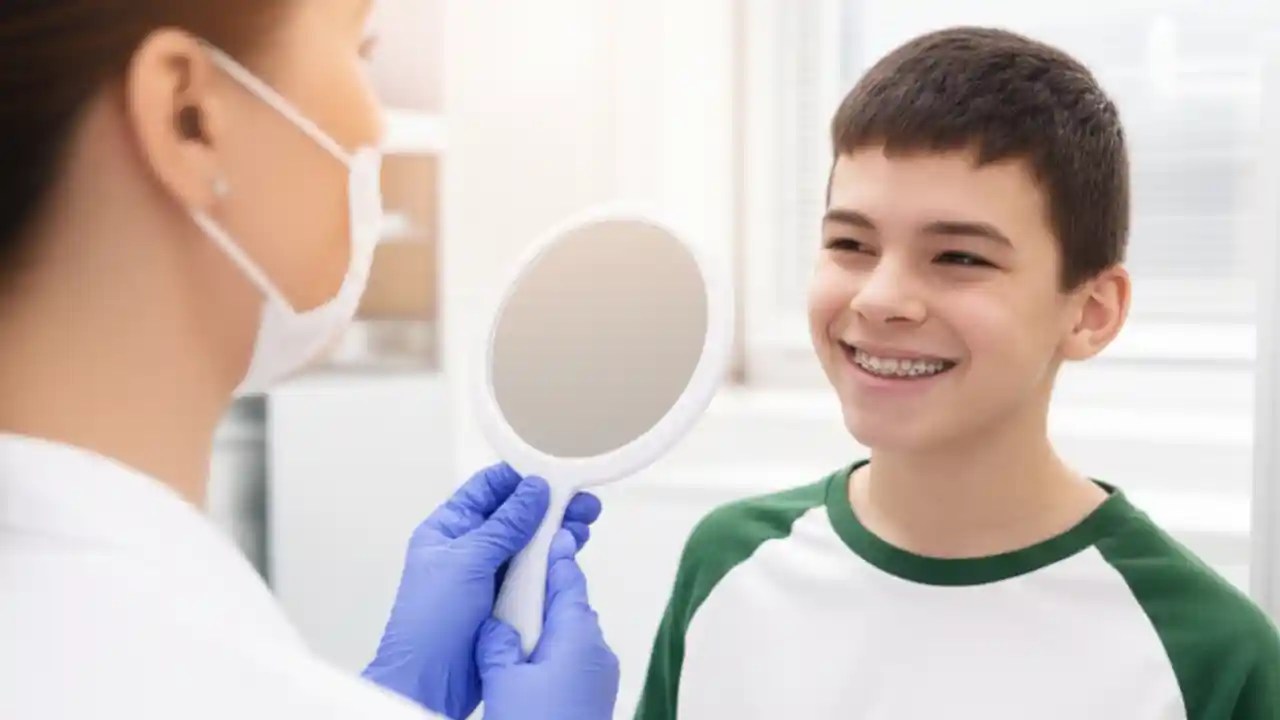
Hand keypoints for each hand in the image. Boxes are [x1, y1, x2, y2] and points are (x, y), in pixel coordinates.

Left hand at [362, 463, 602, 719]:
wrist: (432, 681)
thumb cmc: (433, 620)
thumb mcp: (469, 560)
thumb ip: (506, 523)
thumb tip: (535, 488)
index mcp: (448, 529)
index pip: (486, 490)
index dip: (519, 478)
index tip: (552, 471)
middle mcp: (470, 548)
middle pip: (515, 516)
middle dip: (549, 506)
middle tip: (582, 501)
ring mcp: (490, 575)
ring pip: (530, 544)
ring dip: (557, 533)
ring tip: (583, 526)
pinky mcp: (508, 600)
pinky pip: (535, 574)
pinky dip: (555, 561)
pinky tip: (572, 551)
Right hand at [477, 530, 619, 719]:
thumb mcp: (504, 680)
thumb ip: (498, 643)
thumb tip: (496, 626)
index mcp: (576, 633)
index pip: (568, 579)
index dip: (556, 554)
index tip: (551, 530)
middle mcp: (596, 649)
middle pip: (571, 605)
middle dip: (549, 589)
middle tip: (524, 574)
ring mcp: (600, 675)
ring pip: (572, 634)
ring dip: (550, 623)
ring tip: (518, 621)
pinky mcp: (595, 696)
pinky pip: (574, 659)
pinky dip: (554, 650)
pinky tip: (530, 661)